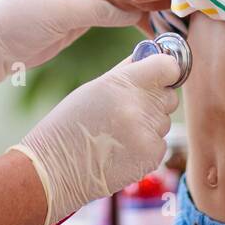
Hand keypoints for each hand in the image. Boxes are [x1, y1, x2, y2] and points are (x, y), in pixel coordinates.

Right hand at [10, 52, 180, 224]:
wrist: (55, 169)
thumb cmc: (69, 124)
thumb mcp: (93, 88)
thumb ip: (126, 71)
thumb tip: (151, 55)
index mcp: (123, 84)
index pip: (169, 67)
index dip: (166, 69)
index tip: (159, 74)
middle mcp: (138, 107)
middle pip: (169, 95)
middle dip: (155, 99)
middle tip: (128, 109)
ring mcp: (146, 134)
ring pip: (164, 120)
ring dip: (149, 123)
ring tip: (117, 132)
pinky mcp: (151, 157)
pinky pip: (160, 143)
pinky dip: (146, 145)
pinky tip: (121, 149)